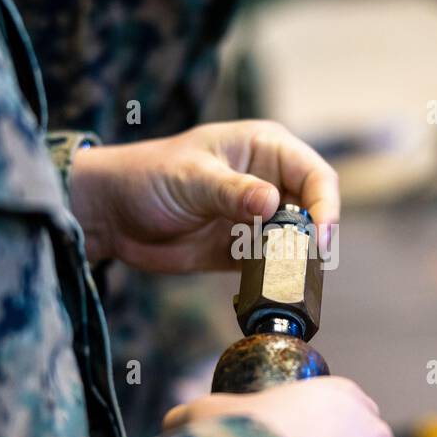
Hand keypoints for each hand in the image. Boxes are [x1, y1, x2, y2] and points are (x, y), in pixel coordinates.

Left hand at [69, 120, 338, 271]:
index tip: (321, 235)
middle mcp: (270, 180)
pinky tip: (269, 288)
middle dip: (314, 237)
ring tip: (288, 279)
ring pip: (297, 241)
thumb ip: (232, 191)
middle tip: (308, 264)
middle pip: (313, 210)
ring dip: (297, 261)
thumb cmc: (148, 176)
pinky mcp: (243, 249)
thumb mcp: (191, 177)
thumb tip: (272, 203)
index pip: (314, 173)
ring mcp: (258, 217)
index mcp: (265, 147)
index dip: (325, 204)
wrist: (111, 214)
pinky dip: (275, 278)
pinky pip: (272, 266)